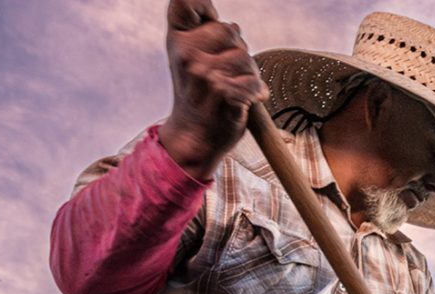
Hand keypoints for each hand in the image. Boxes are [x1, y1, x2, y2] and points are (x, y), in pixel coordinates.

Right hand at [158, 0, 268, 179]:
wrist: (194, 138)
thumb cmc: (197, 96)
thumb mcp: (188, 58)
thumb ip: (202, 34)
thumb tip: (233, 23)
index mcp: (177, 39)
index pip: (185, 1)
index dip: (202, 4)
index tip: (208, 15)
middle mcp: (187, 54)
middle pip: (230, 30)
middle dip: (239, 50)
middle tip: (229, 73)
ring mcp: (205, 75)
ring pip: (246, 58)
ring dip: (250, 74)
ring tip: (236, 89)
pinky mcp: (224, 95)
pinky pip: (254, 84)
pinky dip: (257, 93)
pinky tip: (247, 101)